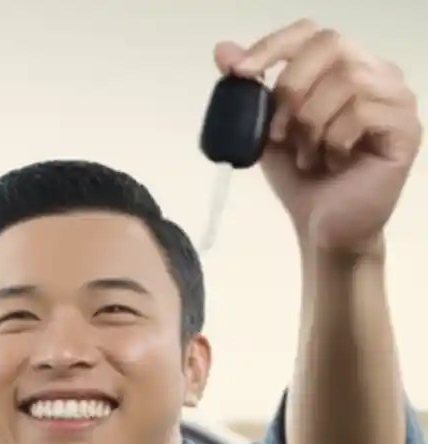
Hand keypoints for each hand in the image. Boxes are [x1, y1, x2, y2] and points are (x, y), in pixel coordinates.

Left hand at [215, 19, 421, 256]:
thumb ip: (250, 90)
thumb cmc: (300, 175)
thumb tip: (222, 50)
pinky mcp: (406, 127)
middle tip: (279, 133)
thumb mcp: (264, 128)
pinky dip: (334, 142)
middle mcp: (376, 72)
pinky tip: (333, 163)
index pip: (312, 33)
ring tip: (308, 156)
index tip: (240, 72)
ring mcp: (396, 98)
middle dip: (292, 88)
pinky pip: (362, 113)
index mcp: (343, 66)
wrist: (322, 225)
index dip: (274, 45)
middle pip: (330, 46)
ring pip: (346, 81)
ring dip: (311, 125)